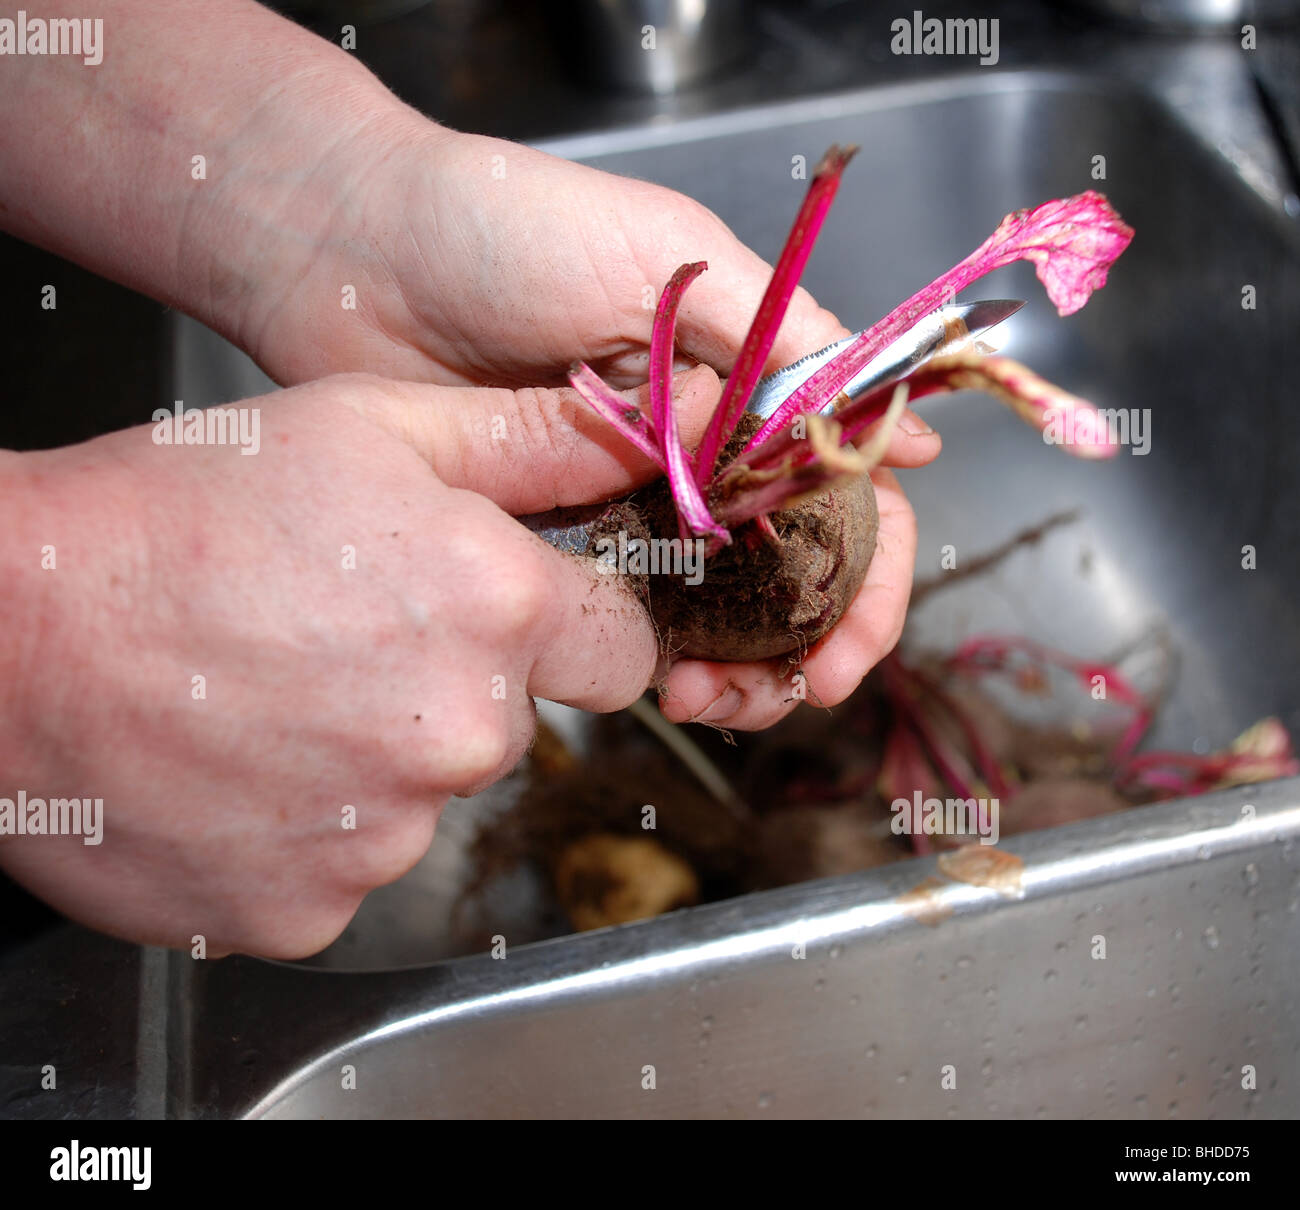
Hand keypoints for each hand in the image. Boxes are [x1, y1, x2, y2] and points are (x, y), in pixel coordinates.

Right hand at [0, 370, 725, 956]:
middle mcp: (463, 736)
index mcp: (499, 611)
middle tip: (346, 637)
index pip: (622, 652)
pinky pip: (348, 868)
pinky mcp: (308, 909)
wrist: (7, 632)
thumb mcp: (368, 426)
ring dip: (377, 758)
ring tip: (276, 696)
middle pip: (514, 725)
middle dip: (457, 686)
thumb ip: (532, 441)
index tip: (525, 617)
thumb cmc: (177, 514)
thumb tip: (654, 433)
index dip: (575, 629)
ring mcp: (386, 839)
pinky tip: (245, 767)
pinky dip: (310, 829)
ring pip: (428, 799)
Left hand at [233, 120, 942, 728]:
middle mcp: (701, 454)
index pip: (844, 493)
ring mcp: (631, 501)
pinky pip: (625, 610)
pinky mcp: (557, 535)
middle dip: (811, 642)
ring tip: (715, 698)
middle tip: (796, 690)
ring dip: (739, 667)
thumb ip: (789, 347)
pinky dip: (652, 657)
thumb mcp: (676, 258)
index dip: (868, 574)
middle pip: (792, 569)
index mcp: (747, 389)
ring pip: (716, 608)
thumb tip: (911, 438)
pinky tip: (657, 682)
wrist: (361, 254)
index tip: (852, 642)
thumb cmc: (515, 223)